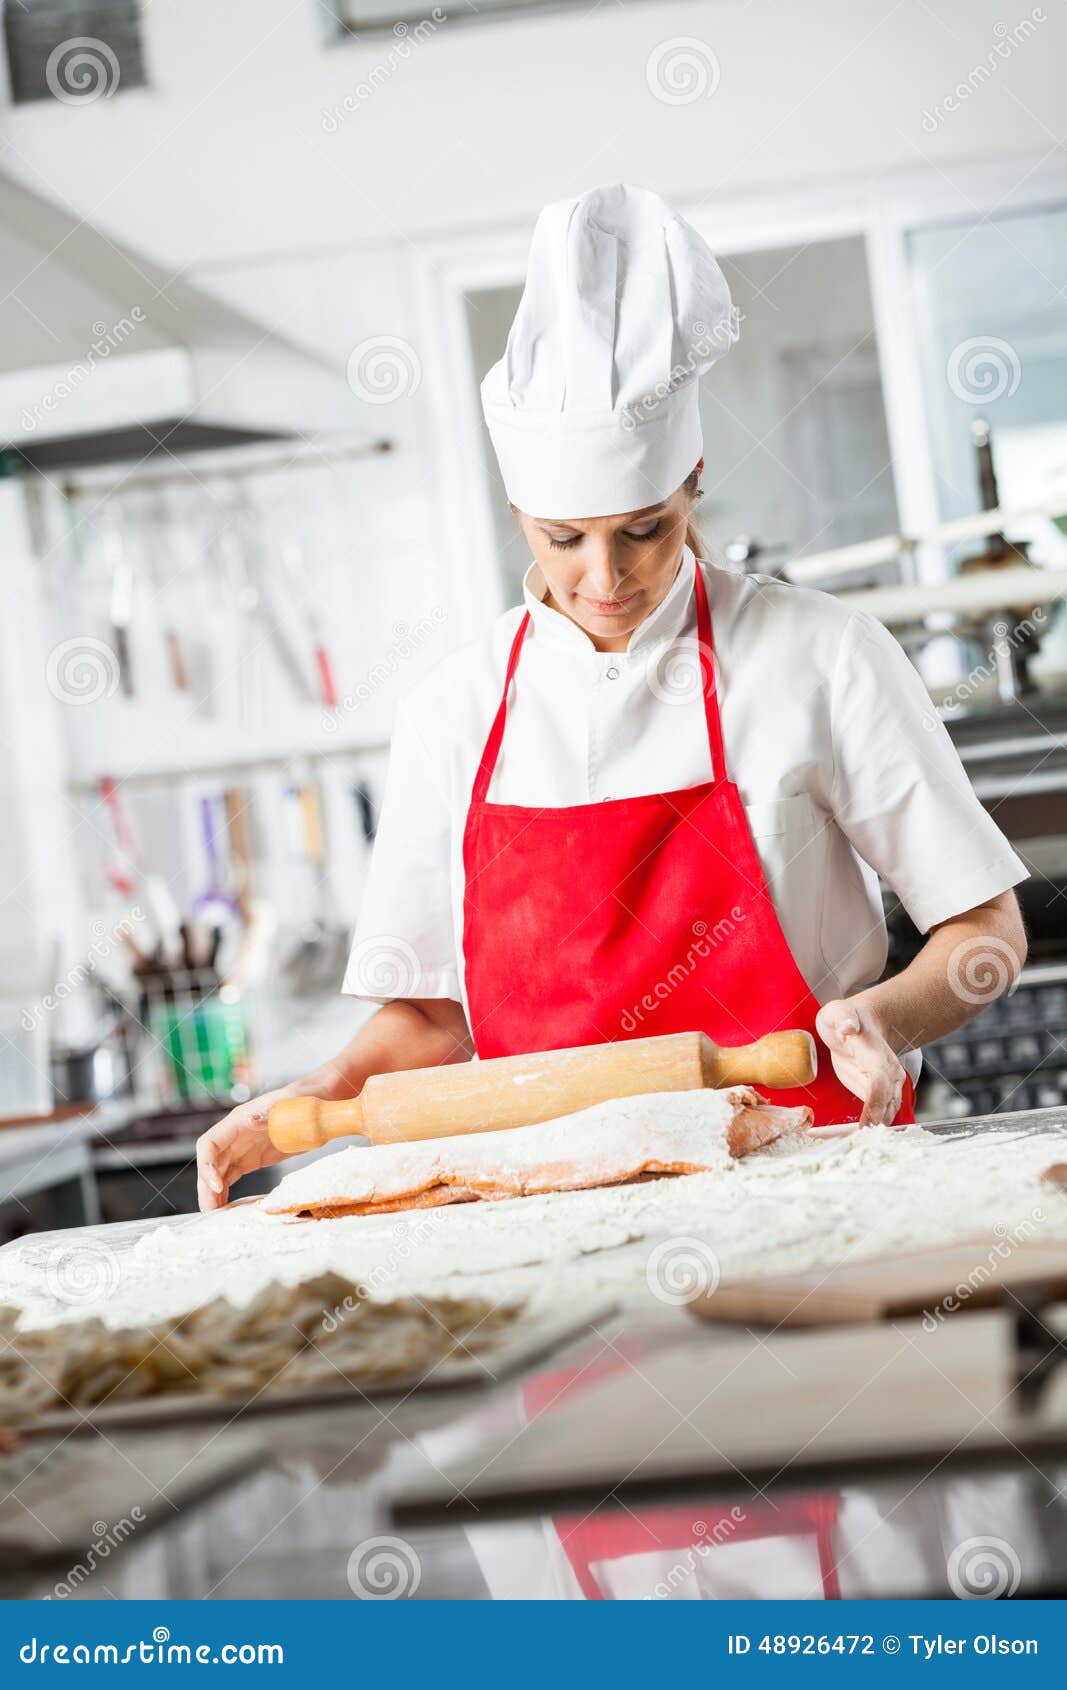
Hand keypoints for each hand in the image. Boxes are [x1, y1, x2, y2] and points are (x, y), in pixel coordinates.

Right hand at [196, 1087, 293, 1211]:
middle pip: (209, 1162)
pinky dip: (225, 1192)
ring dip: (212, 1192)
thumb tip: (251, 1119)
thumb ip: (270, 1114)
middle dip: (206, 1186)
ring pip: (217, 1172)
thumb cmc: (303, 1101)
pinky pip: (230, 1177)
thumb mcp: (289, 1106)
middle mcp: (234, 1135)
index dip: (207, 1166)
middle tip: (211, 1212)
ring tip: (214, 1215)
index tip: (217, 1186)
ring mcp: (241, 1148)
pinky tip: (225, 1207)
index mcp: (239, 1121)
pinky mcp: (250, 1159)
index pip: (209, 1144)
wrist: (318, 1104)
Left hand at [812, 998, 907, 1133]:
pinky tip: (841, 1141)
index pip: (880, 1086)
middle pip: (886, 1108)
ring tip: (839, 1146)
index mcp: (878, 1057)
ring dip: (866, 1134)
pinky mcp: (877, 1096)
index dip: (874, 1107)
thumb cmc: (846, 1016)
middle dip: (870, 1128)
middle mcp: (889, 1076)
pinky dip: (862, 1131)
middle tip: (845, 1145)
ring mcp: (886, 1088)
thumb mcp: (839, 1012)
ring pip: (884, 1117)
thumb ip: (844, 1018)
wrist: (863, 1022)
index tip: (863, 1127)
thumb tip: (849, 1027)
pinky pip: (874, 1118)